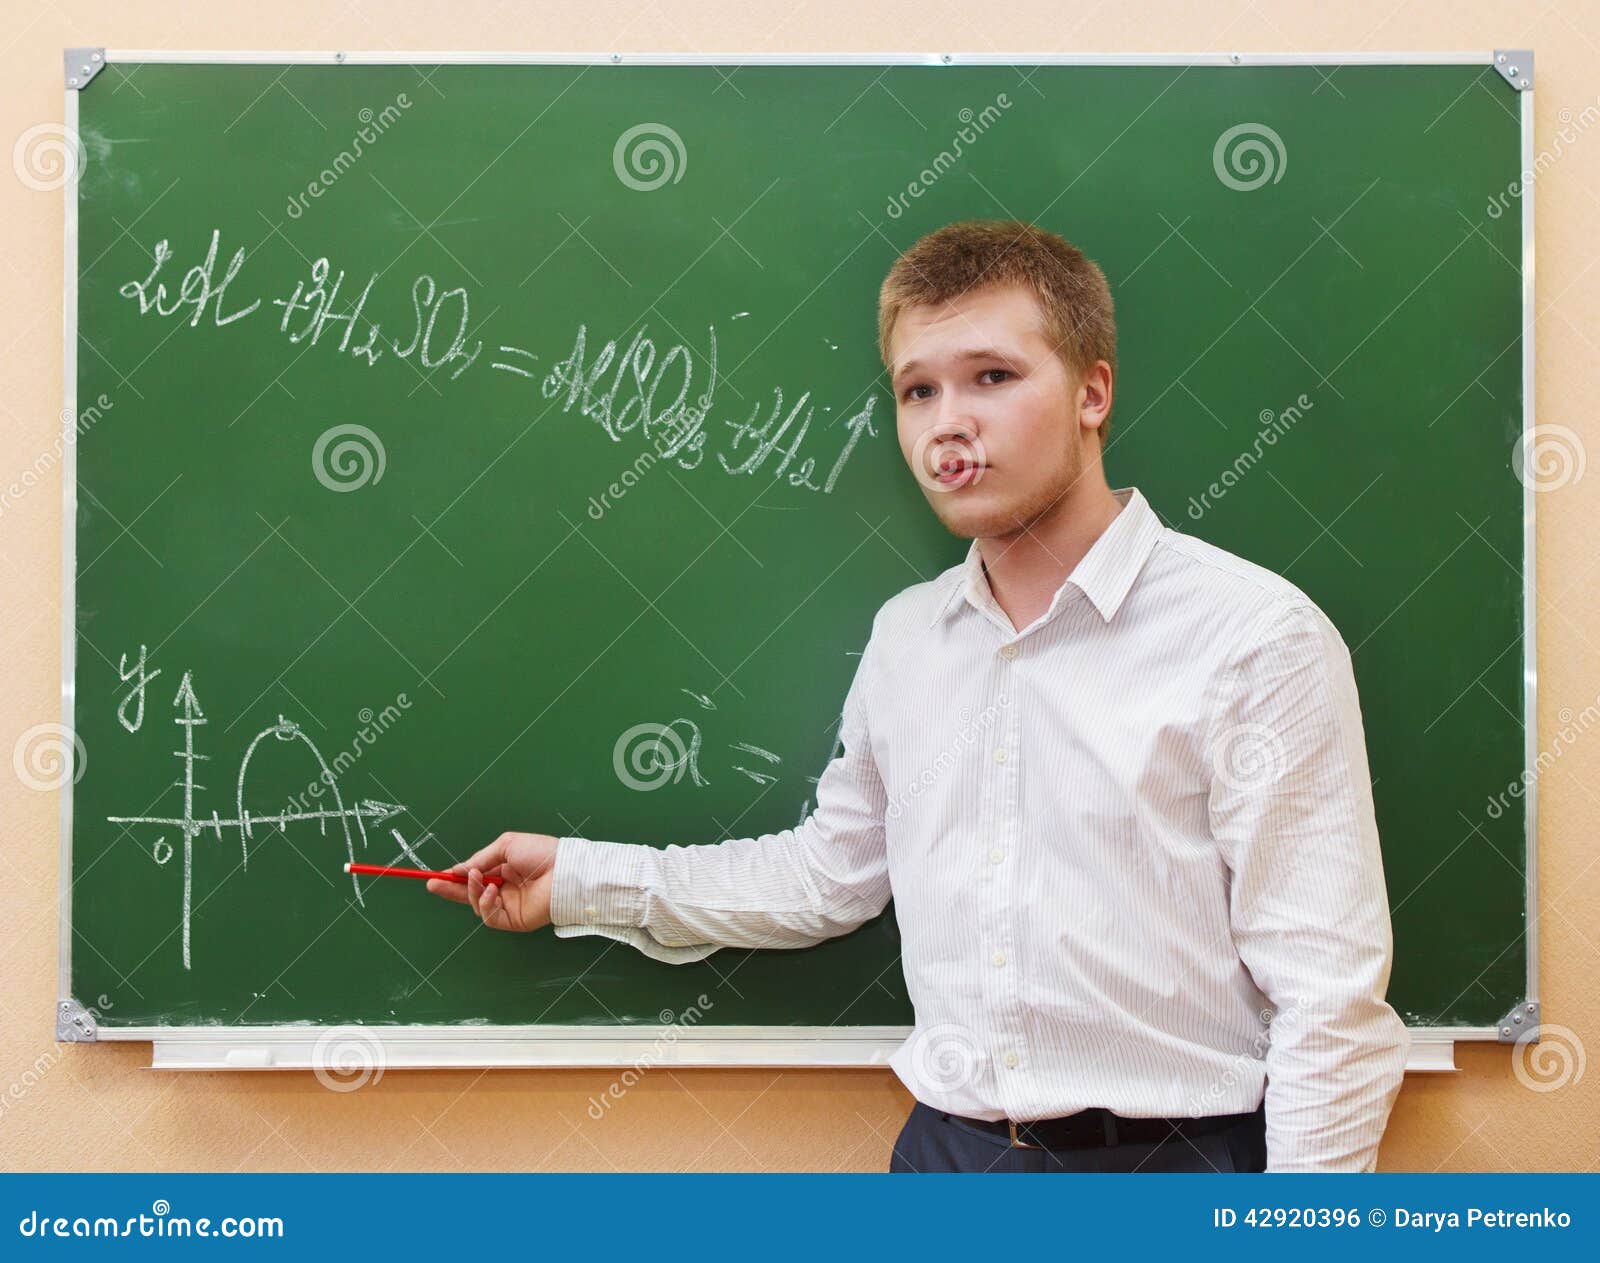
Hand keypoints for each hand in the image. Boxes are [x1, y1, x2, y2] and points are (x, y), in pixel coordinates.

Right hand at [426, 831, 558, 931]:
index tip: (438, 875)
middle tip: (432, 884)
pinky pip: (490, 917)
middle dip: (450, 889)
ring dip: (472, 892)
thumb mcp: (506, 846)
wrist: (563, 871)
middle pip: (470, 894)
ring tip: (479, 879)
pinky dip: (485, 905)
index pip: (475, 876)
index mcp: (504, 869)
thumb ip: (481, 859)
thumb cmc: (540, 853)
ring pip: (477, 905)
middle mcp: (504, 888)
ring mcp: (509, 905)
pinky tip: (491, 892)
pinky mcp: (514, 920)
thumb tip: (459, 869)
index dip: (456, 876)